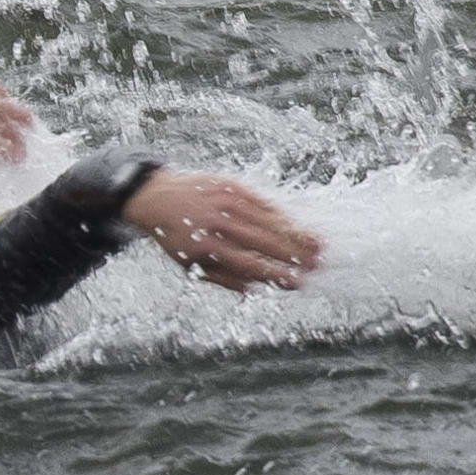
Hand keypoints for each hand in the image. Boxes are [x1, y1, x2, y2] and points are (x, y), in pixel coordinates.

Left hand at [122, 170, 320, 293]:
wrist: (156, 197)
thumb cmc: (177, 237)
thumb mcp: (191, 264)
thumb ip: (224, 278)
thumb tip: (256, 289)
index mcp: (208, 247)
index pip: (251, 264)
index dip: (278, 274)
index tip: (299, 282)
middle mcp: (219, 223)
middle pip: (265, 241)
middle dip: (296, 253)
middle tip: (319, 263)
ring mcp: (226, 201)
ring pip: (269, 219)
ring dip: (296, 233)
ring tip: (319, 244)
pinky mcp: (231, 185)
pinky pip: (262, 202)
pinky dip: (281, 215)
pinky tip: (297, 224)